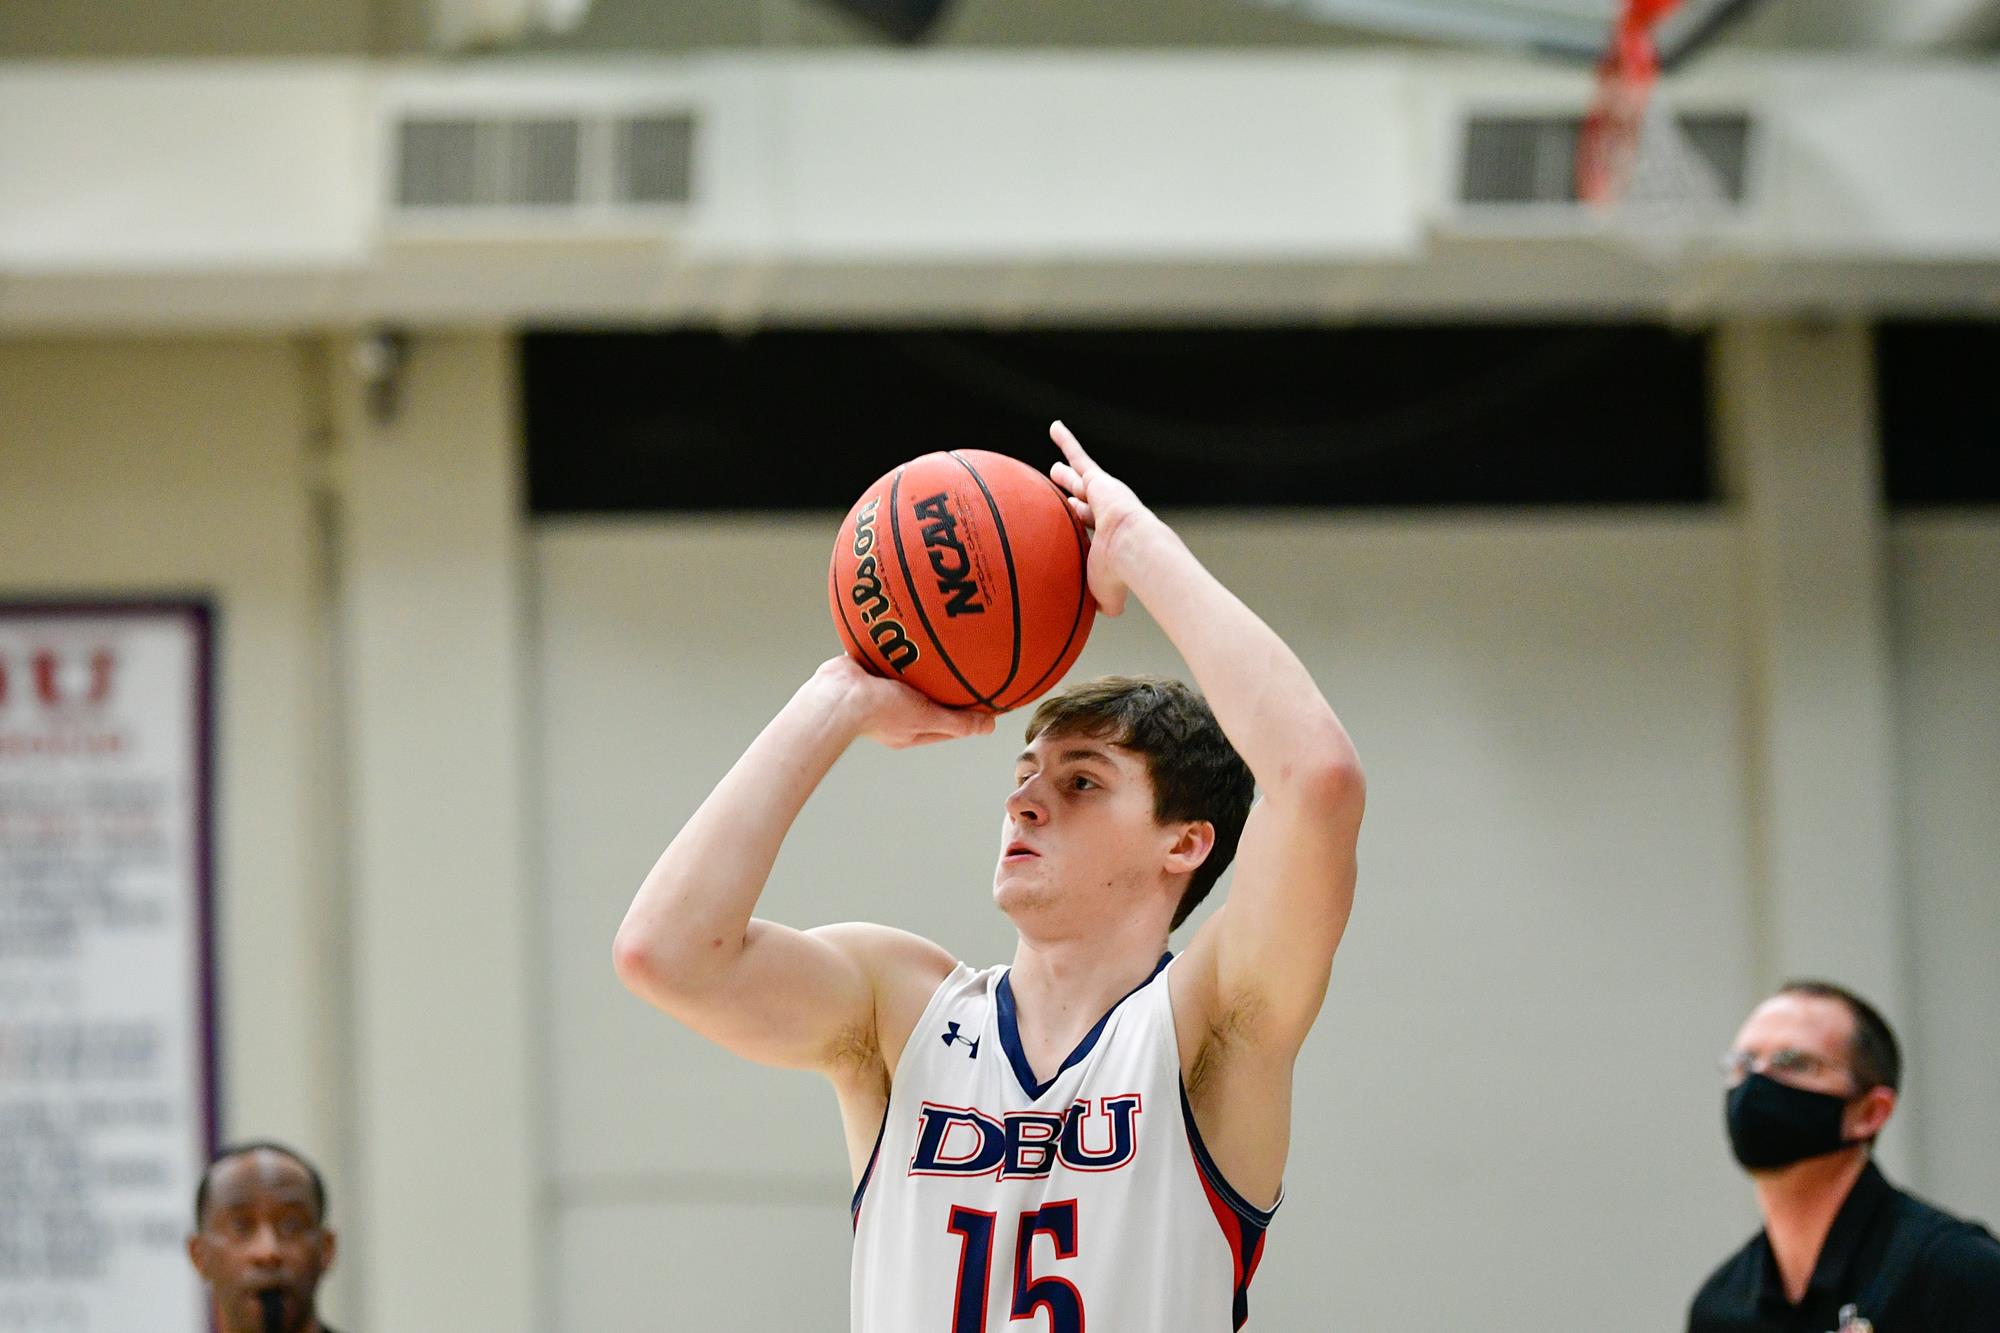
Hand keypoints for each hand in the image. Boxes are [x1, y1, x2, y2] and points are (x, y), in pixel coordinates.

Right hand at [811, 656, 995, 749]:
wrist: (836, 694)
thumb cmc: (879, 712)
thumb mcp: (926, 717)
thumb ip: (957, 723)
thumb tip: (990, 727)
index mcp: (908, 728)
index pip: (945, 722)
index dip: (966, 712)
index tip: (985, 696)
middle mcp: (894, 709)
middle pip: (928, 696)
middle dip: (944, 682)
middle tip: (967, 662)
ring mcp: (879, 689)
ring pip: (909, 672)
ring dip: (922, 659)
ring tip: (942, 638)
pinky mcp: (867, 667)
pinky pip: (888, 653)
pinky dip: (899, 642)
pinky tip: (913, 625)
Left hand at [1048, 420, 1156, 616]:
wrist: (1133, 549)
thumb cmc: (1119, 574)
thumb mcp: (1105, 591)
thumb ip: (1105, 599)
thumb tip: (1106, 614)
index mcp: (1108, 537)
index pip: (1091, 526)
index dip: (1082, 521)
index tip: (1076, 518)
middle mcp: (1106, 512)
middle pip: (1085, 500)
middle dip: (1074, 494)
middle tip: (1063, 486)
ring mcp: (1102, 495)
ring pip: (1080, 478)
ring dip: (1067, 473)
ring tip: (1055, 468)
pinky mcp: (1097, 480)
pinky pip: (1078, 456)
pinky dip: (1066, 441)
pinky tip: (1054, 426)